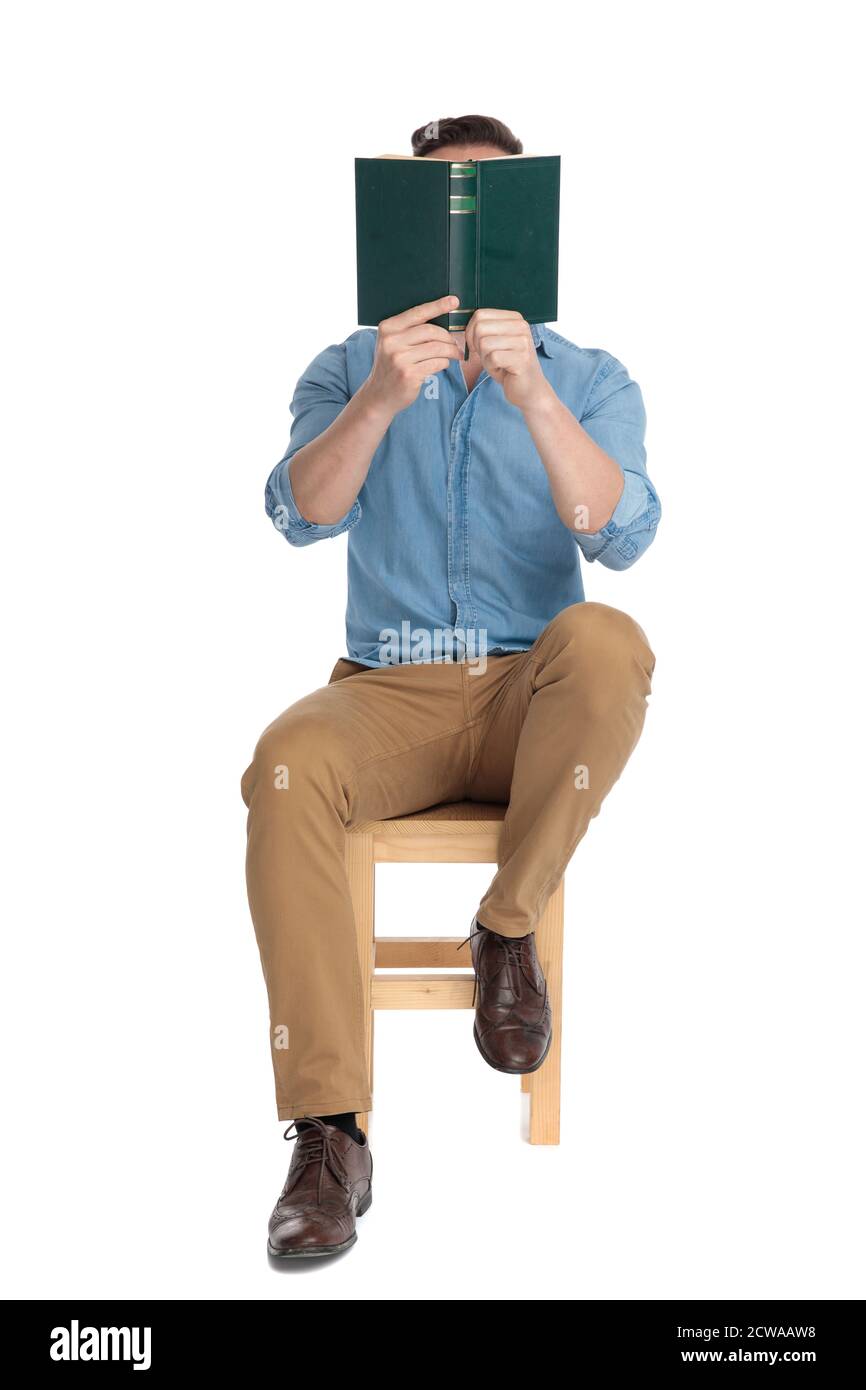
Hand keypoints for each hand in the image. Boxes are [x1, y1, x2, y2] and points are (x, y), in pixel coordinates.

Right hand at [363, 295, 461, 415]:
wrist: (378, 395)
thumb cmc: (391, 367)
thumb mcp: (392, 344)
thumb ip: (409, 331)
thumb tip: (441, 319)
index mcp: (388, 328)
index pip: (418, 313)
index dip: (438, 306)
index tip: (454, 301)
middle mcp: (391, 341)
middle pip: (431, 331)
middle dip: (448, 337)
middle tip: (456, 344)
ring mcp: (399, 359)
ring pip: (437, 348)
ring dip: (450, 351)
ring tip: (455, 354)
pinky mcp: (409, 375)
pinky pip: (436, 363)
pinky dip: (444, 363)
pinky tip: (442, 364)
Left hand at [465, 309, 551, 410]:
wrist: (529, 389)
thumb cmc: (508, 366)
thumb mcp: (495, 342)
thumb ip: (484, 329)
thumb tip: (462, 322)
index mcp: (515, 318)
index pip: (480, 314)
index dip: (470, 332)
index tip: (477, 345)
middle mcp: (521, 326)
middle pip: (480, 328)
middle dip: (477, 346)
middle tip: (488, 356)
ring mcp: (523, 342)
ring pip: (484, 343)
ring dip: (485, 358)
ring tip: (497, 363)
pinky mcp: (522, 359)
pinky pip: (492, 358)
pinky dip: (491, 367)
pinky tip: (501, 370)